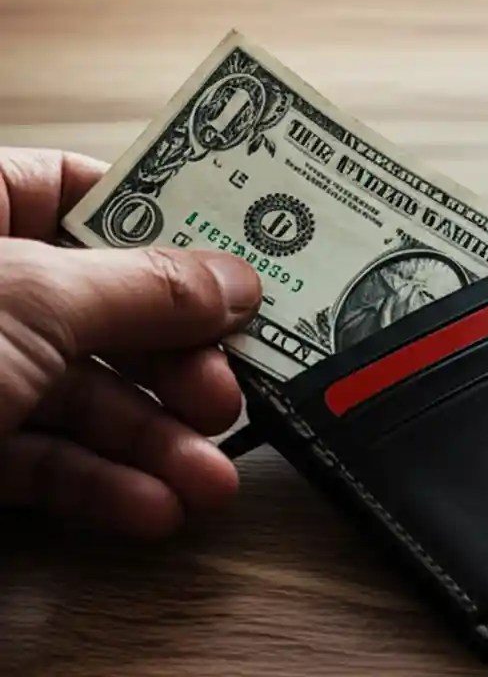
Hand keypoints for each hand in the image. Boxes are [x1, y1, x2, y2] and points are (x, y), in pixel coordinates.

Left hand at [0, 148, 261, 539]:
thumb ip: (145, 289)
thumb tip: (238, 281)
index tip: (242, 263)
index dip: (166, 225)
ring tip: (210, 485)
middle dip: (178, 366)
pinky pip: (46, 462)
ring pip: (84, 396)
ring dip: (156, 445)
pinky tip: (152, 509)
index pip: (79, 191)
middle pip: (104, 309)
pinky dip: (102, 488)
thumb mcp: (31, 301)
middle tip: (230, 396)